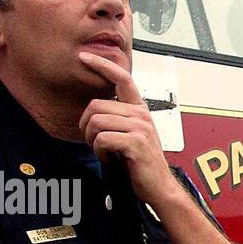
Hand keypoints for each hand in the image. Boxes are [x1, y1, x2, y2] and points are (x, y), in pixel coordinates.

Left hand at [76, 51, 179, 205]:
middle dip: (86, 125)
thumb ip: (119, 118)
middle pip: (96, 105)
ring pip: (96, 122)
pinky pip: (102, 139)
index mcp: (140, 109)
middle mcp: (141, 114)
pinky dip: (99, 151)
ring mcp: (140, 127)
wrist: (158, 186)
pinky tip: (109, 158)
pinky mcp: (136, 142)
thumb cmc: (141, 163)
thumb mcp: (132, 134)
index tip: (84, 57)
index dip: (102, 64)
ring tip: (104, 151)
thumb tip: (94, 110)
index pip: (122, 77)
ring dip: (93, 141)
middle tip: (93, 141)